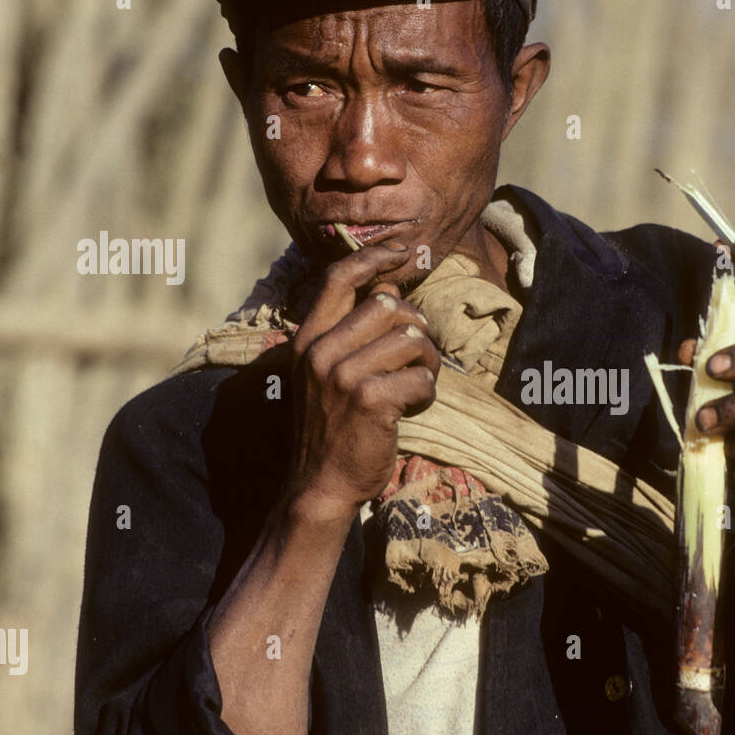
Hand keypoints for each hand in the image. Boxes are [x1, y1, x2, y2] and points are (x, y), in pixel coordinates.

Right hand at [286, 242, 440, 520]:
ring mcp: (343, 375)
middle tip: (418, 357)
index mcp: (306, 340)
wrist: (319, 486)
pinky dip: (427, 393)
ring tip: (416, 386)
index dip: (374, 257)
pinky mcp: (370, 399)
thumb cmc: (332, 430)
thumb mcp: (326, 376)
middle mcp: (320, 351)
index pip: (338, 278)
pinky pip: (421, 377)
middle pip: (387, 305)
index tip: (403, 248)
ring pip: (411, 339)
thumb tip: (388, 291)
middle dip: (416, 327)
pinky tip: (413, 408)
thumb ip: (349, 335)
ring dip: (427, 363)